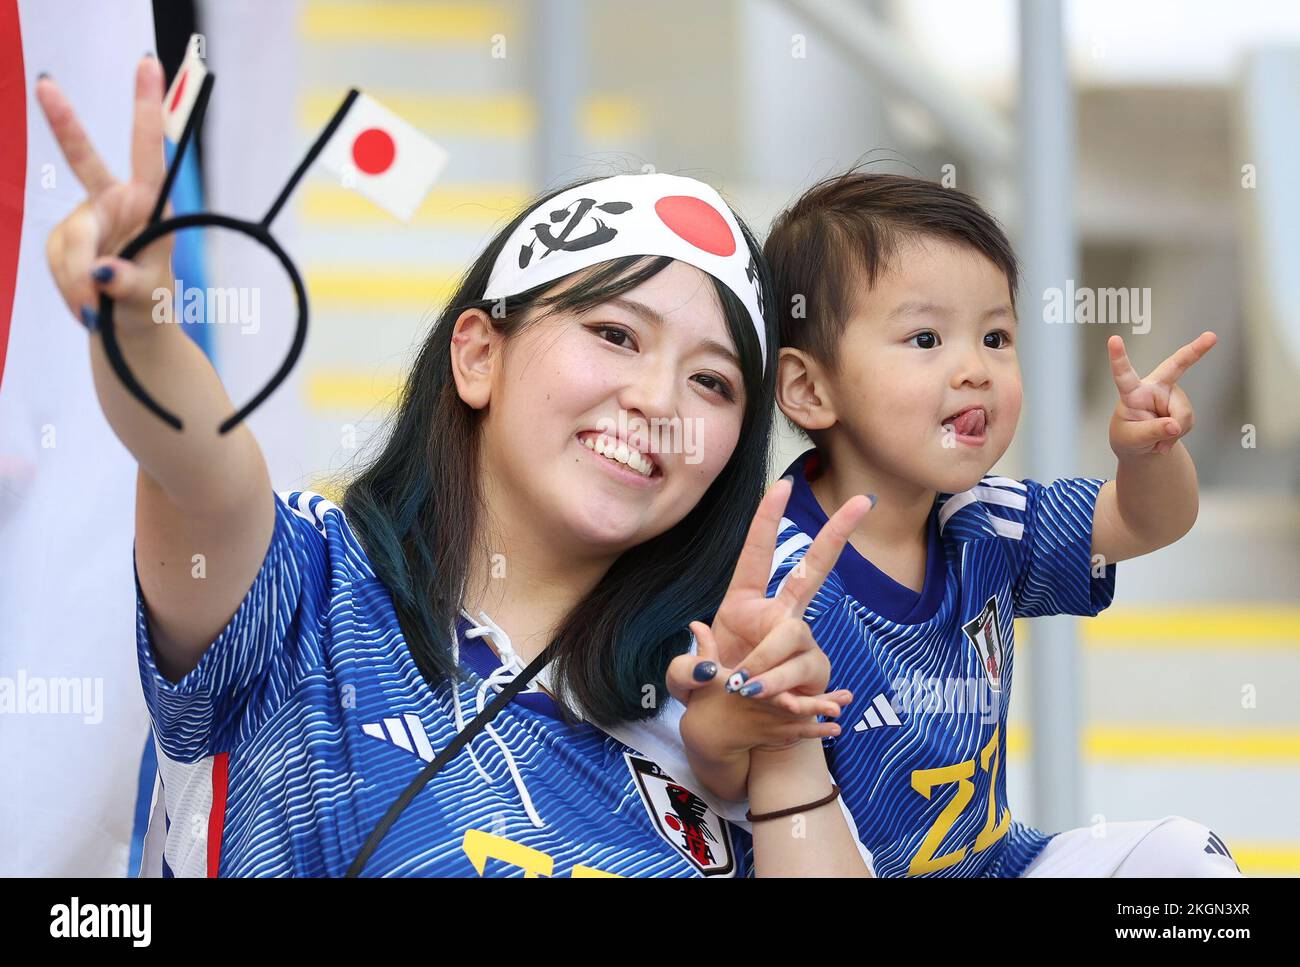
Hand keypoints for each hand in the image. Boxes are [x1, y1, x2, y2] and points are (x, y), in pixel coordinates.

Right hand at [36, 55, 174, 333]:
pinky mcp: (63, 236)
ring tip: (95, 306)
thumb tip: (101, 274)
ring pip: (69, 239)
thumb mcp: (147, 298)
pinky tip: (84, 303)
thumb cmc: (148, 304)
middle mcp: (115, 200)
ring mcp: (85, 216)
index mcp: (149, 204)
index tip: (148, 64)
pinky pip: (56, 259)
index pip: (149, 152)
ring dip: (76, 278)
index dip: (147, 108)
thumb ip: (126, 285)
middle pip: (84, 158)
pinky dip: (67, 284)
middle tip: (45, 84)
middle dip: (64, 123)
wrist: (126, 326)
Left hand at [667, 476, 870, 787]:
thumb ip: (686, 670)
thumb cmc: (712, 690)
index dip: (769, 520)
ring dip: (766, 662)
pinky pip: (802, 671)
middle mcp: (779, 615)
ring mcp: (801, 641)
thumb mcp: (685, 680)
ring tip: (743, 687)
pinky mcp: (814, 669)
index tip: (783, 484)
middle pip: (814, 569)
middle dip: (838, 533)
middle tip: (862, 500)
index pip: (758, 554)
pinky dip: (781, 687)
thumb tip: (708, 663)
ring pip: (792, 637)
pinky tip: (770, 701)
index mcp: (744, 603)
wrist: (737, 726)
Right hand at [676, 617, 853, 757]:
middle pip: (785, 706)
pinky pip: (799, 733)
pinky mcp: (776, 732)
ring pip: (796, 720)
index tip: (790, 696)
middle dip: (810, 706)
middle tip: (834, 706)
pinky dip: (816, 731)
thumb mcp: (698, 674)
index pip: (757, 688)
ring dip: (818, 717)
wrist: (709, 733)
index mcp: (738, 690)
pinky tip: (836, 727)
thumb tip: (695, 624)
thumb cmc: (708, 696)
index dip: (771, 690)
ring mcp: (768, 722)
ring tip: (839, 714)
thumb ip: (703, 649)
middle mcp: (756, 708)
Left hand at [1108, 331, 1215, 456]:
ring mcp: (1171, 395)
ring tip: (1158, 439)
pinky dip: (1179, 434)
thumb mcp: (1132, 439)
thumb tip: (1175, 426)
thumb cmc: (1129, 436)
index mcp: (1132, 393)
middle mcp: (1154, 388)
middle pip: (1175, 367)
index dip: (1119, 357)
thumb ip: (1151, 431)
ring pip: (1183, 413)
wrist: (1141, 446)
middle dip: (1194, 351)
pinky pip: (1188, 422)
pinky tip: (1168, 436)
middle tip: (1211, 337)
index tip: (1114, 339)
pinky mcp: (1182, 405)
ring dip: (1174, 432)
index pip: (1124, 374)